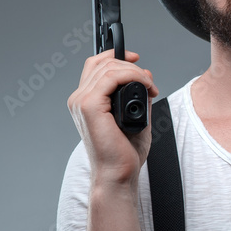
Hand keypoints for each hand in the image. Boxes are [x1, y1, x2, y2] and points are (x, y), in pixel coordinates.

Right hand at [67, 49, 158, 187]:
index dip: (115, 56)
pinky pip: (111, 77)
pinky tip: (146, 86)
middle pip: (103, 63)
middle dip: (131, 66)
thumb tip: (145, 75)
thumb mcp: (135, 115)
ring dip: (135, 71)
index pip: (94, 65)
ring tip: (151, 87)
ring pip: (109, 68)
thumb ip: (138, 95)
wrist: (118, 175)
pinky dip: (132, 76)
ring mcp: (81, 102)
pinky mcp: (89, 106)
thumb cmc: (124, 153)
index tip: (136, 59)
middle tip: (150, 82)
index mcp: (86, 102)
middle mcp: (79, 100)